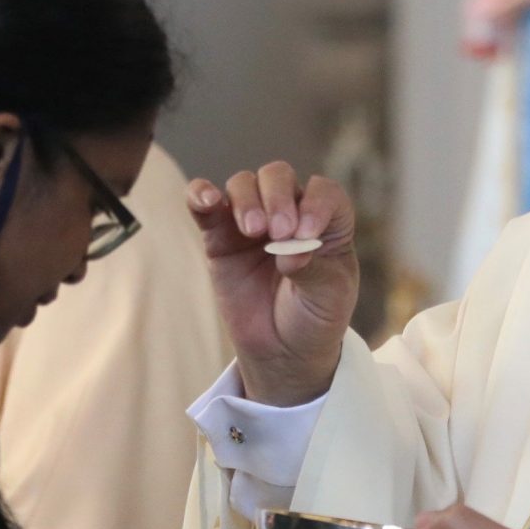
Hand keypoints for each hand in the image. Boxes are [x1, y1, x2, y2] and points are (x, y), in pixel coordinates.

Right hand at [187, 162, 358, 406]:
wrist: (282, 351)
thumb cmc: (314, 317)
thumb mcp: (328, 297)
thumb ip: (313, 268)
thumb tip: (290, 251)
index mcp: (327, 221)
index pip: (323, 192)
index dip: (316, 204)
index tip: (307, 234)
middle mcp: (290, 211)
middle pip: (278, 177)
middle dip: (277, 198)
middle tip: (278, 233)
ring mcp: (252, 221)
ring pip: (243, 184)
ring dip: (247, 200)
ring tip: (252, 231)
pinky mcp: (219, 237)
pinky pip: (206, 205)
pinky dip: (202, 194)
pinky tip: (206, 200)